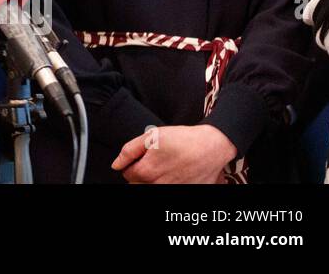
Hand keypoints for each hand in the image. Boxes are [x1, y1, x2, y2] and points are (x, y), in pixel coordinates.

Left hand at [112, 124, 237, 183]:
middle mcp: (158, 186)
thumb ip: (129, 151)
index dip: (133, 164)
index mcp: (147, 172)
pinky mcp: (186, 193)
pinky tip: (177, 174)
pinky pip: (170, 191)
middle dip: (141, 175)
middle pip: (138, 185)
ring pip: (152, 189)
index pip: (127, 175)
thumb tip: (116, 165)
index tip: (144, 157)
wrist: (212, 146)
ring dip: (154, 180)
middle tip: (155, 162)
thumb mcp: (152, 136)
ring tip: (166, 167)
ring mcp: (173, 191)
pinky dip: (170, 183)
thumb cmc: (183, 139)